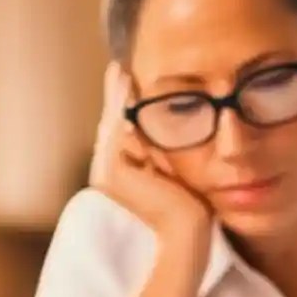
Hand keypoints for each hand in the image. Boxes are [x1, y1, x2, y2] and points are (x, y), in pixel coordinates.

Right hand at [89, 62, 211, 242]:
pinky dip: (119, 106)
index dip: (120, 106)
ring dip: (114, 96)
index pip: (118, 133)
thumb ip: (162, 152)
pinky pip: (114, 129)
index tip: (127, 79)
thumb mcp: (174, 169)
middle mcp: (107, 173)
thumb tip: (168, 124)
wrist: (187, 229)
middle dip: (114, 96)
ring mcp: (106, 172)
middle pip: (110, 125)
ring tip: (120, 70)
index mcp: (120, 175)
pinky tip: (126, 84)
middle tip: (117, 67)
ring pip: (110, 124)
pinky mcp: (112, 171)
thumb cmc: (190, 206)